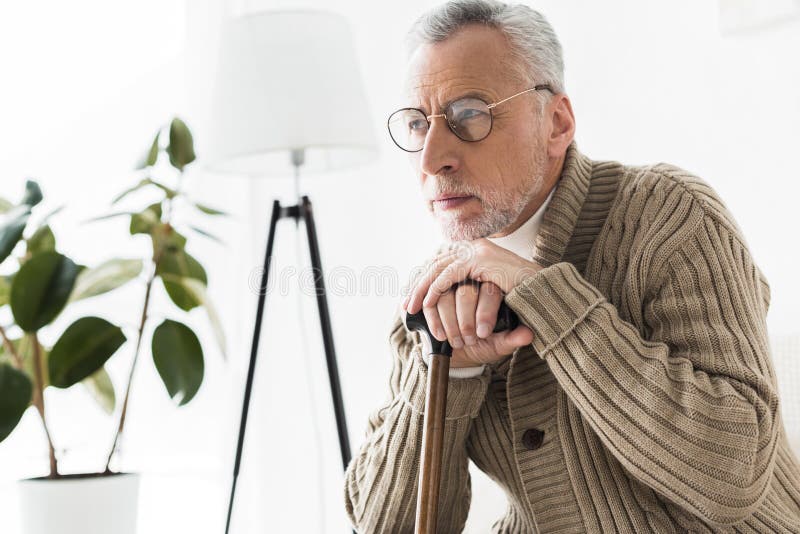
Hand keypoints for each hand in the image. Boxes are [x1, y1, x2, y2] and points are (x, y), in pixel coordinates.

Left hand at [403, 239, 543, 314]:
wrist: (545, 296)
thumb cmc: (520, 300)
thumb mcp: (487, 295)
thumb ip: (469, 291)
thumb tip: (443, 298)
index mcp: (476, 252)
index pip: (442, 263)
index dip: (425, 280)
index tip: (413, 299)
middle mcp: (475, 247)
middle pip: (436, 263)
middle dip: (418, 285)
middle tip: (406, 305)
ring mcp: (478, 250)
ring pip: (438, 267)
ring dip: (422, 288)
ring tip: (412, 307)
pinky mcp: (481, 259)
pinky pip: (450, 273)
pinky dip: (436, 288)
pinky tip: (428, 302)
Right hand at [413, 280, 532, 367]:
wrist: (460, 350)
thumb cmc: (484, 345)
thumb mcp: (499, 345)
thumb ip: (512, 340)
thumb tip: (528, 334)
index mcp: (495, 288)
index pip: (490, 291)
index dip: (485, 314)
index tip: (482, 335)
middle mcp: (474, 280)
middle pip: (466, 290)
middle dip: (464, 320)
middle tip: (465, 341)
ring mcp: (452, 282)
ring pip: (444, 291)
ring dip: (446, 319)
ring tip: (449, 340)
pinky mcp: (434, 287)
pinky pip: (427, 292)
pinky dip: (427, 311)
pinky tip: (432, 328)